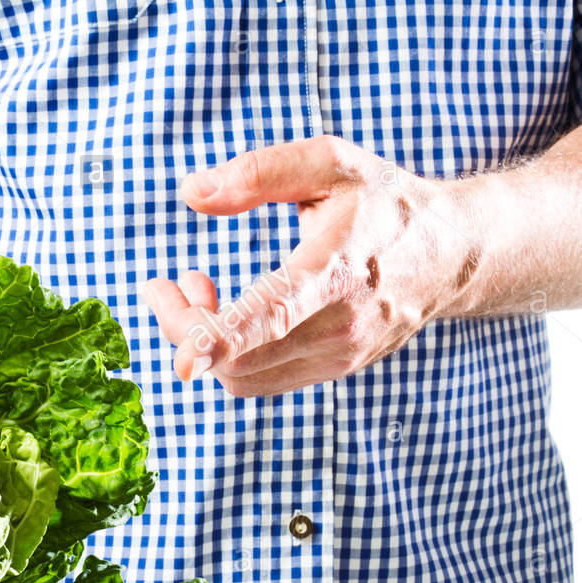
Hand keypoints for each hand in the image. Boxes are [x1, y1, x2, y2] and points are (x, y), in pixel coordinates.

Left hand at [146, 135, 476, 395]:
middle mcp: (340, 326)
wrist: (453, 253)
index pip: (273, 315)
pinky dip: (227, 356)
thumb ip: (260, 172)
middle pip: (238, 358)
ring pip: (242, 378)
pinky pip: (259, 381)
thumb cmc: (385, 202)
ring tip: (195, 289)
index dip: (222, 340)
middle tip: (166, 283)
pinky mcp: (332, 371)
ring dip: (201, 343)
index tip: (183, 357)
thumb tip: (191, 192)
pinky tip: (225, 314)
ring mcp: (338, 357)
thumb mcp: (331, 163)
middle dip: (183, 327)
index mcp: (337, 270)